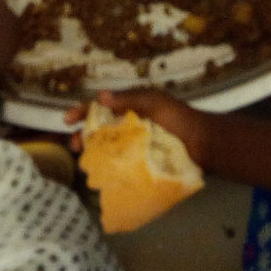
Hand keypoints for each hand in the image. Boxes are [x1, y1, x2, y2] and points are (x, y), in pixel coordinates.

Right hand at [66, 89, 209, 169]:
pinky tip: (99, 174)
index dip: (83, 111)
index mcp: (131, 107)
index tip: (67, 120)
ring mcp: (134, 145)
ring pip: (106, 147)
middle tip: (75, 146)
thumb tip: (100, 96)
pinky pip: (118, 162)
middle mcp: (129, 125)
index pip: (101, 107)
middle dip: (84, 135)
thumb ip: (129, 99)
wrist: (202, 145)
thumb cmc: (179, 120)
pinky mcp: (139, 162)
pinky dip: (106, 166)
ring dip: (92, 152)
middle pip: (99, 128)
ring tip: (85, 162)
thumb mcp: (154, 103)